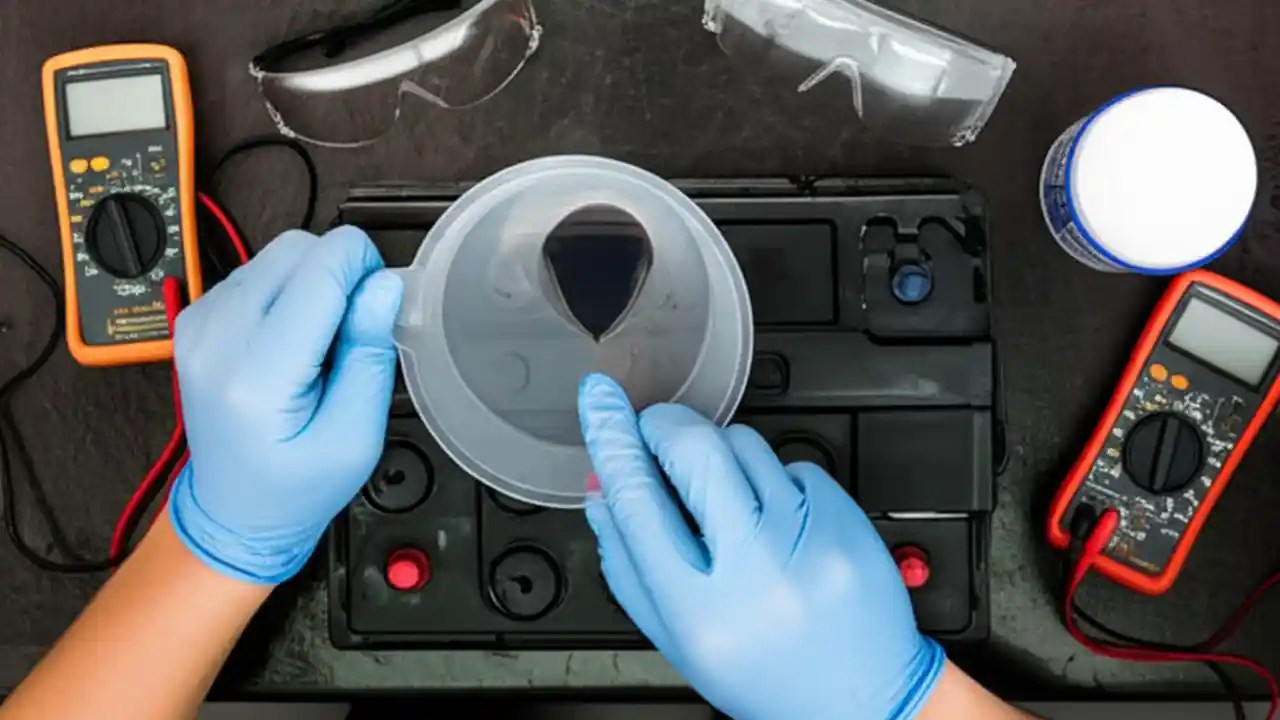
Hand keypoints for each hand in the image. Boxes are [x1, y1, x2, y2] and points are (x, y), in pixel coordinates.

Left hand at [169, 226, 402, 583]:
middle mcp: (216, 340)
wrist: (234, 511)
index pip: (318, 270)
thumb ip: (370, 356)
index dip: (363, 270)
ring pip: (276, 255)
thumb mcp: (356, 437)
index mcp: (257, 377)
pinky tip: (293, 342)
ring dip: (311, 286)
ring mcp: (198, 325)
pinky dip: (287, 294)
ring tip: (318, 346)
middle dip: (338, 276)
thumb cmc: (293, 487)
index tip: (379, 302)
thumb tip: (382, 285)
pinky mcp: (196, 319)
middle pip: (296, 249)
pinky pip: (256, 273)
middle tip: (351, 333)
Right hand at [578, 373, 944, 719]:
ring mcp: (809, 541)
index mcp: (699, 611)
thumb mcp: (678, 637)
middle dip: (665, 426)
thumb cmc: (764, 673)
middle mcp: (756, 572)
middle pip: (695, 452)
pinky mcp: (846, 521)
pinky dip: (772, 477)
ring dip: (718, 450)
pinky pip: (792, 463)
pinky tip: (773, 518)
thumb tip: (600, 489)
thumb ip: (627, 566)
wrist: (862, 696)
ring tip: (722, 495)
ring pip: (744, 444)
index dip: (611, 440)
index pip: (639, 502)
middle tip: (655, 430)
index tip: (598, 402)